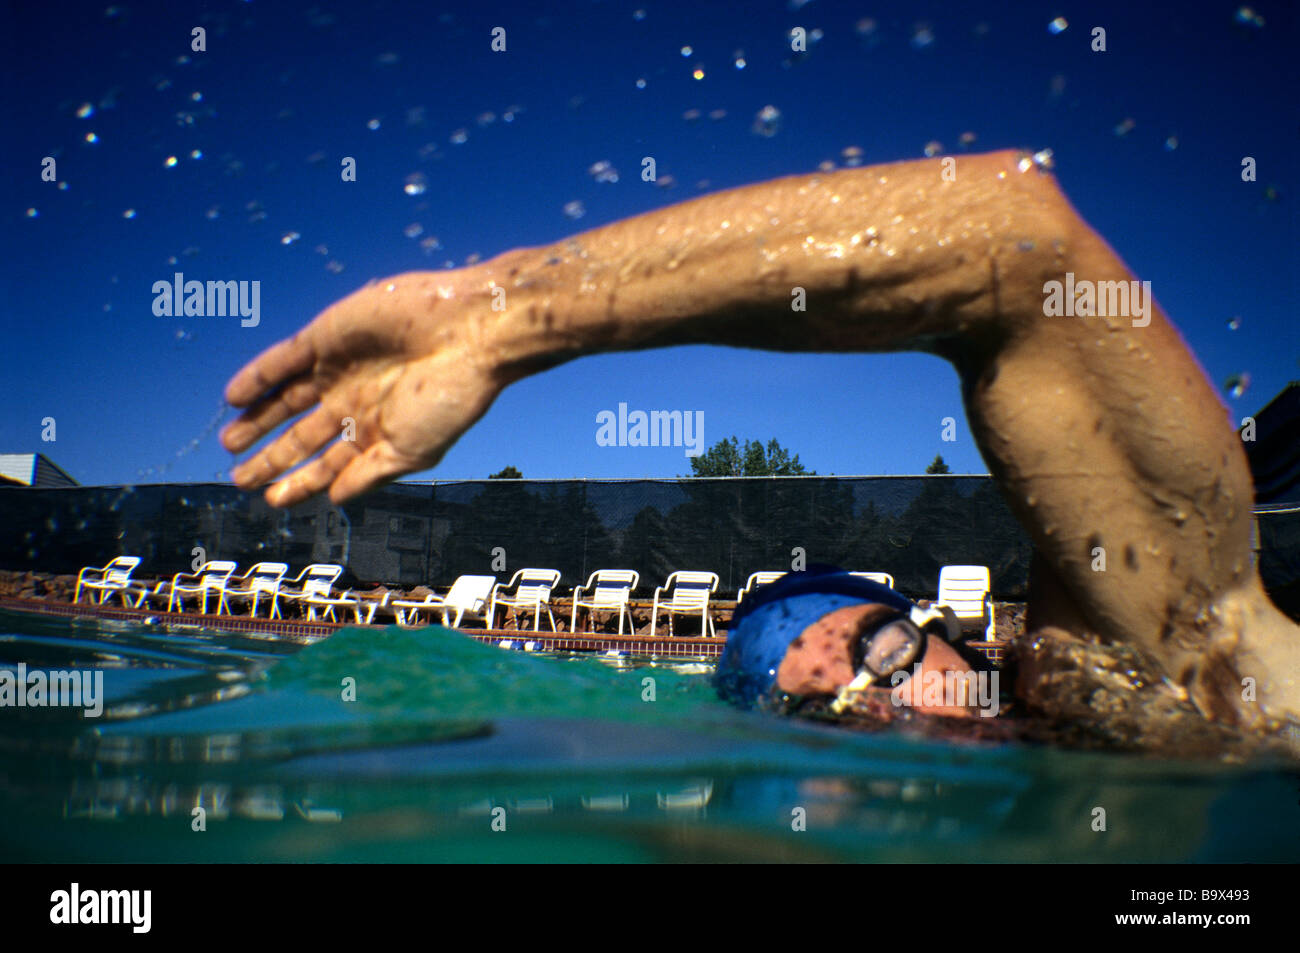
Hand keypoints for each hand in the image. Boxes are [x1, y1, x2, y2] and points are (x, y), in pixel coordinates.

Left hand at [221, 268, 504, 505]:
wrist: (467, 335)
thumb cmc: (449, 398)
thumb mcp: (412, 451)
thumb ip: (370, 474)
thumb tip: (336, 499)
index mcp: (376, 431)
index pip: (328, 463)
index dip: (300, 482)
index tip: (272, 499)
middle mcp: (353, 401)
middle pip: (302, 435)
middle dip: (272, 457)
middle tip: (239, 478)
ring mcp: (338, 368)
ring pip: (286, 399)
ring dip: (258, 421)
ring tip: (230, 443)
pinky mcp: (327, 336)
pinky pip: (282, 359)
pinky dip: (257, 378)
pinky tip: (234, 399)